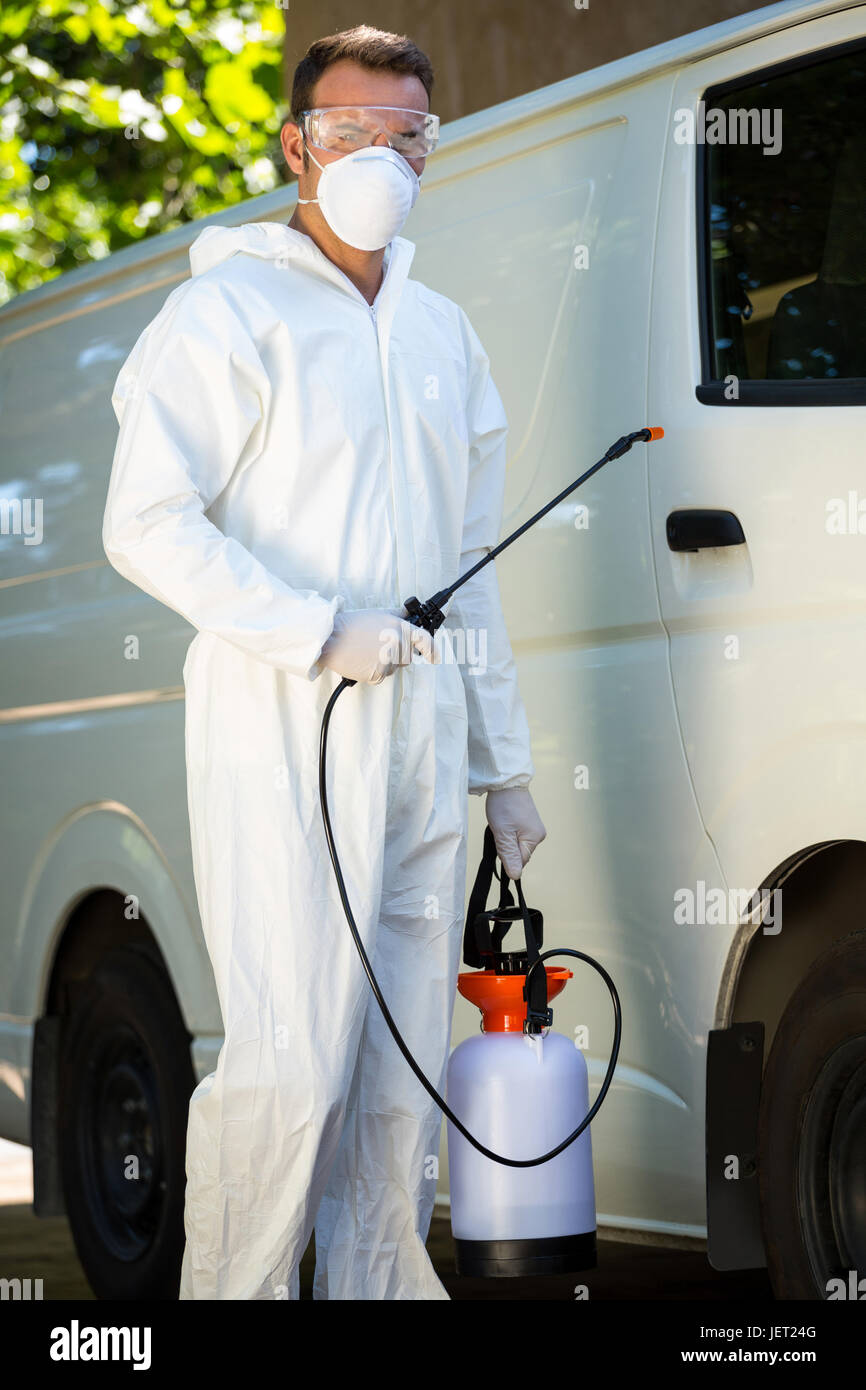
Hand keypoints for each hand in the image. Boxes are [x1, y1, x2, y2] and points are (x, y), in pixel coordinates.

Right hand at [317, 608, 434, 684]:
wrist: (330, 638)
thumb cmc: (351, 625)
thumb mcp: (378, 614)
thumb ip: (397, 616)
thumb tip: (408, 615)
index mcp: (400, 629)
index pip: (424, 640)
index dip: (431, 650)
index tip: (434, 656)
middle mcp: (397, 646)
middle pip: (408, 657)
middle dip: (399, 654)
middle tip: (380, 646)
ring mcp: (388, 662)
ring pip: (394, 667)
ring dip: (385, 662)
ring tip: (367, 651)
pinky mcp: (377, 675)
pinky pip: (381, 675)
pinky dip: (374, 670)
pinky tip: (363, 660)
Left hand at [485, 787, 546, 878]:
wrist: (506, 782)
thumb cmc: (504, 805)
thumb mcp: (503, 833)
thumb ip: (510, 855)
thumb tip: (516, 876)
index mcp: (535, 839)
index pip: (519, 861)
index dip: (506, 855)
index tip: (500, 841)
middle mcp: (538, 834)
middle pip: (519, 853)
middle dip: (507, 847)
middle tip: (500, 830)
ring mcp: (534, 827)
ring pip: (517, 844)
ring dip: (507, 839)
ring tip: (502, 823)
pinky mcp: (528, 822)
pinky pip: (517, 836)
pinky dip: (509, 832)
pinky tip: (505, 822)